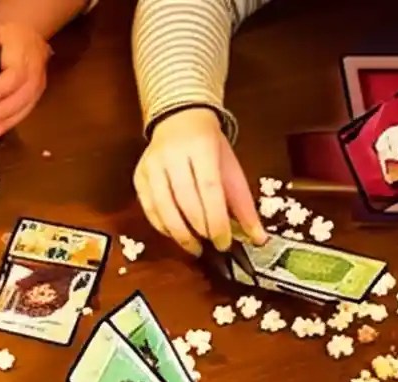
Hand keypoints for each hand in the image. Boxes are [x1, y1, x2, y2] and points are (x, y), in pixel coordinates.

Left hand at [0, 22, 50, 139]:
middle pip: (20, 97)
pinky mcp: (35, 97)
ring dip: (3, 123)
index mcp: (24, 53)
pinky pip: (24, 113)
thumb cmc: (11, 36)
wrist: (30, 38)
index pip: (14, 76)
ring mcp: (37, 86)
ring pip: (24, 108)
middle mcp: (35, 71)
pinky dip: (8, 124)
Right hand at [134, 107, 264, 255]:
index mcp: (201, 147)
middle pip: (185, 200)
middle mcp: (172, 155)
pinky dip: (163, 227)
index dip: (216, 220)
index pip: (209, 189)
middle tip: (211, 245)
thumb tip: (258, 238)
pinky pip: (149, 208)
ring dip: (179, 233)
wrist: (181, 118)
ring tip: (194, 246)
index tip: (224, 242)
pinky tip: (177, 235)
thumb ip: (243, 205)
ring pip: (162, 207)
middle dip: (199, 229)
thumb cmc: (209, 147)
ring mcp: (152, 165)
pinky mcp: (139, 176)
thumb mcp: (231, 169)